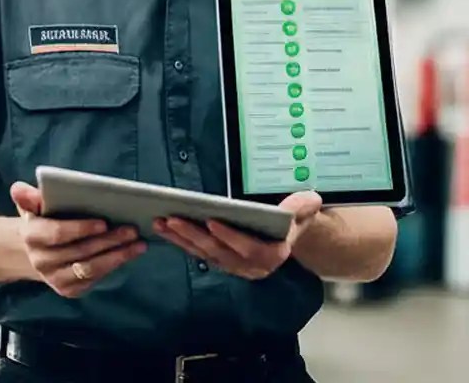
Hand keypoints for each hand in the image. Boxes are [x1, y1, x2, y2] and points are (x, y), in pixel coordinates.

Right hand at [10, 182, 145, 297]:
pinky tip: (130, 253)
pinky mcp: (69, 289)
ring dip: (117, 256)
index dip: (80, 229)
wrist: (35, 251)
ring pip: (89, 268)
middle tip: (132, 229)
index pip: (57, 234)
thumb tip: (18, 188)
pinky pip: (94, 279)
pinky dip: (114, 266)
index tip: (103, 222)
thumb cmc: (42, 221)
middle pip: (79, 251)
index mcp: (32, 236)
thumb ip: (30, 197)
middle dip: (108, 241)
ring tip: (138, 244)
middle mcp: (41, 261)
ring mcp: (55, 278)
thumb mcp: (34, 206)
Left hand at [154, 191, 322, 280]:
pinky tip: (165, 228)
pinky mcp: (220, 261)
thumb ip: (303, 207)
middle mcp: (250, 267)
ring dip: (181, 239)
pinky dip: (180, 241)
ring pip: (203, 253)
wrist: (287, 235)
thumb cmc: (292, 221)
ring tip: (161, 221)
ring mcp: (232, 265)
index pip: (248, 249)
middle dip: (194, 235)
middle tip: (173, 219)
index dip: (230, 236)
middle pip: (218, 252)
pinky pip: (197, 252)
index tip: (212, 222)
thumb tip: (306, 201)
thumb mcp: (303, 212)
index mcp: (271, 256)